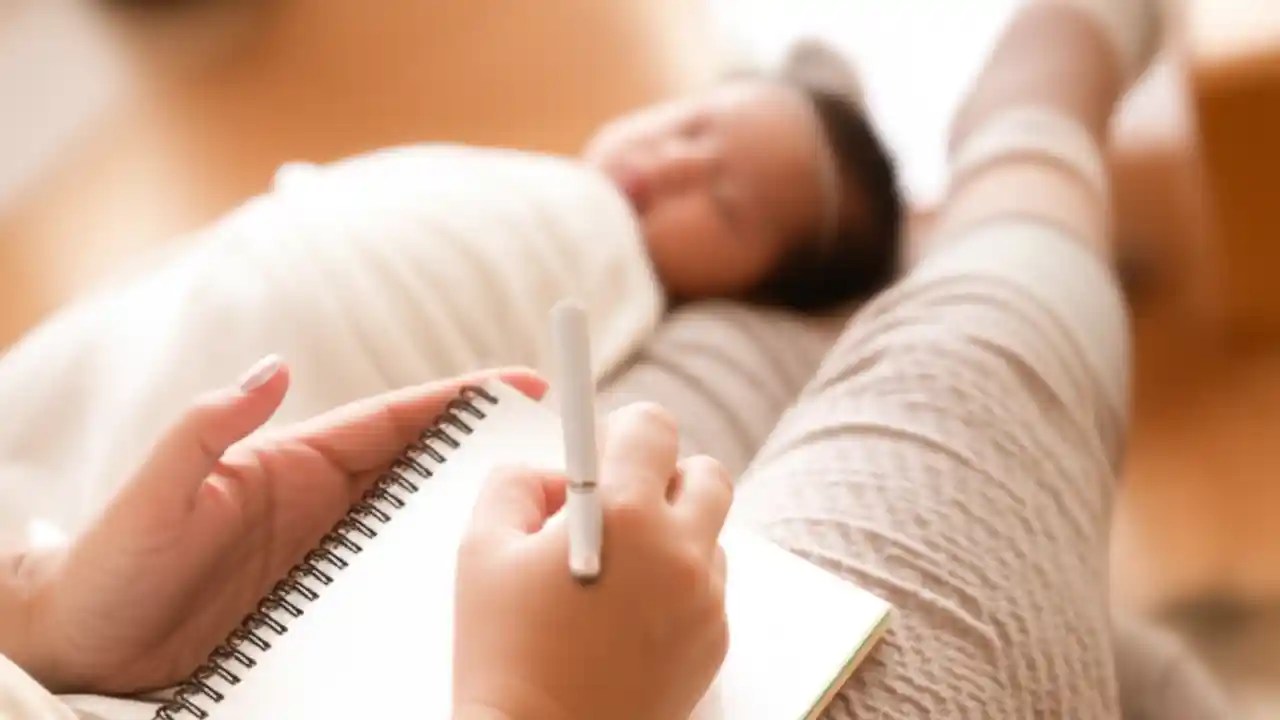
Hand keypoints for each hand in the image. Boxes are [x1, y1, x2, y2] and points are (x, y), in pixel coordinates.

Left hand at [13, 356, 545, 693]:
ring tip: (540, 512)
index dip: (459, 399)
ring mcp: (328, 551)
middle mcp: (323, 502)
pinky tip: (477, 582)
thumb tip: (274, 369)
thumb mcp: (154, 495)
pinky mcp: (324, 600)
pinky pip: (396, 579)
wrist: (85, 646)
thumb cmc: (109, 567)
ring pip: (420, 521)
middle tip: (557, 451)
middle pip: (424, 466)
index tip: (520, 386)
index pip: (393, 420)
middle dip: (489, 449)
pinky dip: (440, 570)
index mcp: (294, 462)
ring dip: (475, 509)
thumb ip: (206, 429)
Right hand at [453, 403, 731, 719]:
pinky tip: (628, 613)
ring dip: (672, 534)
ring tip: (617, 570)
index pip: (653, 426)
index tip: (602, 449)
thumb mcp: (482, 549)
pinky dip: (677, 585)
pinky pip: (708, 587)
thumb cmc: (503, 655)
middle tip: (617, 506)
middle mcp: (679, 551)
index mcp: (624, 515)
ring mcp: (704, 601)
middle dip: (662, 477)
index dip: (621, 430)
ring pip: (710, 533)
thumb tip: (555, 475)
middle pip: (705, 473)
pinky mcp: (714, 644)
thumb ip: (518, 483)